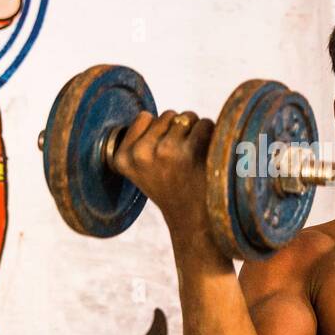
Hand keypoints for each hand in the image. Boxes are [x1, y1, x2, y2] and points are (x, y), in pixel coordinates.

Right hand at [109, 110, 215, 233]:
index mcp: (124, 158)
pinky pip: (204, 124)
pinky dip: (211, 136)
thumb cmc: (171, 189)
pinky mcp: (190, 151)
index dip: (160, 131)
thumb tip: (149, 115)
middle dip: (179, 130)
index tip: (164, 154)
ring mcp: (165, 151)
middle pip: (168, 115)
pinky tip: (206, 157)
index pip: (145, 117)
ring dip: (196, 132)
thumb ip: (140, 141)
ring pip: (188, 117)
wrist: (194, 219)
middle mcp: (141, 153)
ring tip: (194, 159)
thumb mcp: (141, 170)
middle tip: (182, 159)